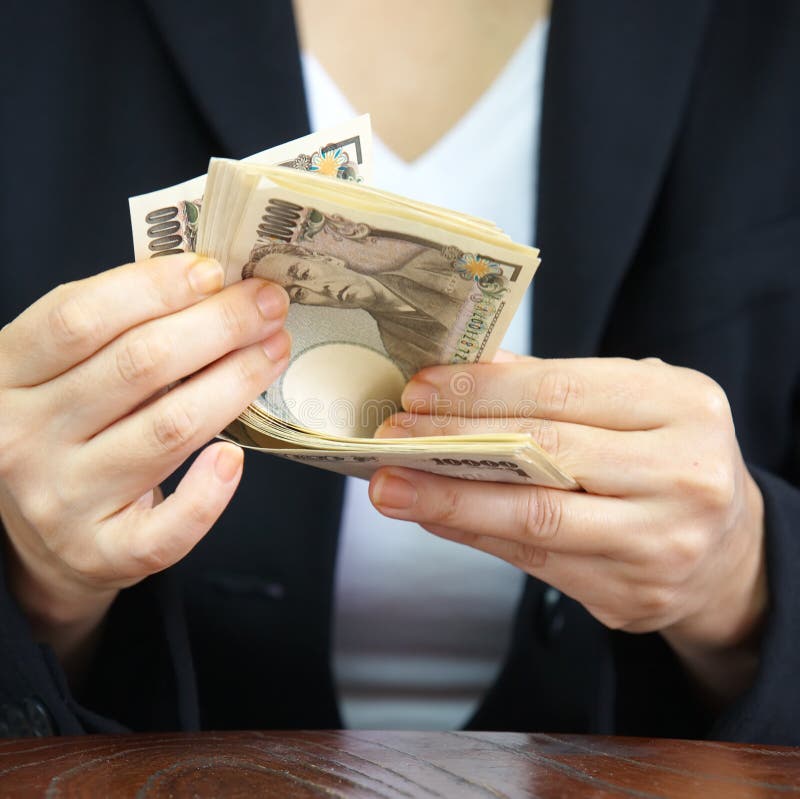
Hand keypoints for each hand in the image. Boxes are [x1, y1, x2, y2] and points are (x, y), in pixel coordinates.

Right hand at [0, 253, 289, 669]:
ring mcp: (62, 500)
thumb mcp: (56, 372)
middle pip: (137, 365)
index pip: (79, 318)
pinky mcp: (102, 554)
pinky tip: (236, 457)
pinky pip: (170, 527)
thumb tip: (207, 281)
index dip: (155, 287)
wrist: (38, 537)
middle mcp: (23, 438)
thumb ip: (110, 327)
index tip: (217, 271)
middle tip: (267, 305)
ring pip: (168, 430)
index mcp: (6, 377)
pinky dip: (210, 491)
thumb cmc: (62, 432)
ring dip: (235, 383)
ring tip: (273, 351)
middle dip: (218, 325)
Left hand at [370, 353, 765, 703]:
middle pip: (543, 453)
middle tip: (391, 436)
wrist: (728, 550)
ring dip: (449, 500)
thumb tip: (459, 375)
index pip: (560, 391)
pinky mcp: (631, 596)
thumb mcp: (632, 403)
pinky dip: (475, 535)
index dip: (480, 391)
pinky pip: (533, 562)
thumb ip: (550, 386)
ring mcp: (659, 544)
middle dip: (453, 442)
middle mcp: (681, 476)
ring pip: (533, 519)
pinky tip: (434, 515)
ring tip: (391, 485)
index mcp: (683, 407)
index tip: (420, 390)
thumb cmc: (665, 457)